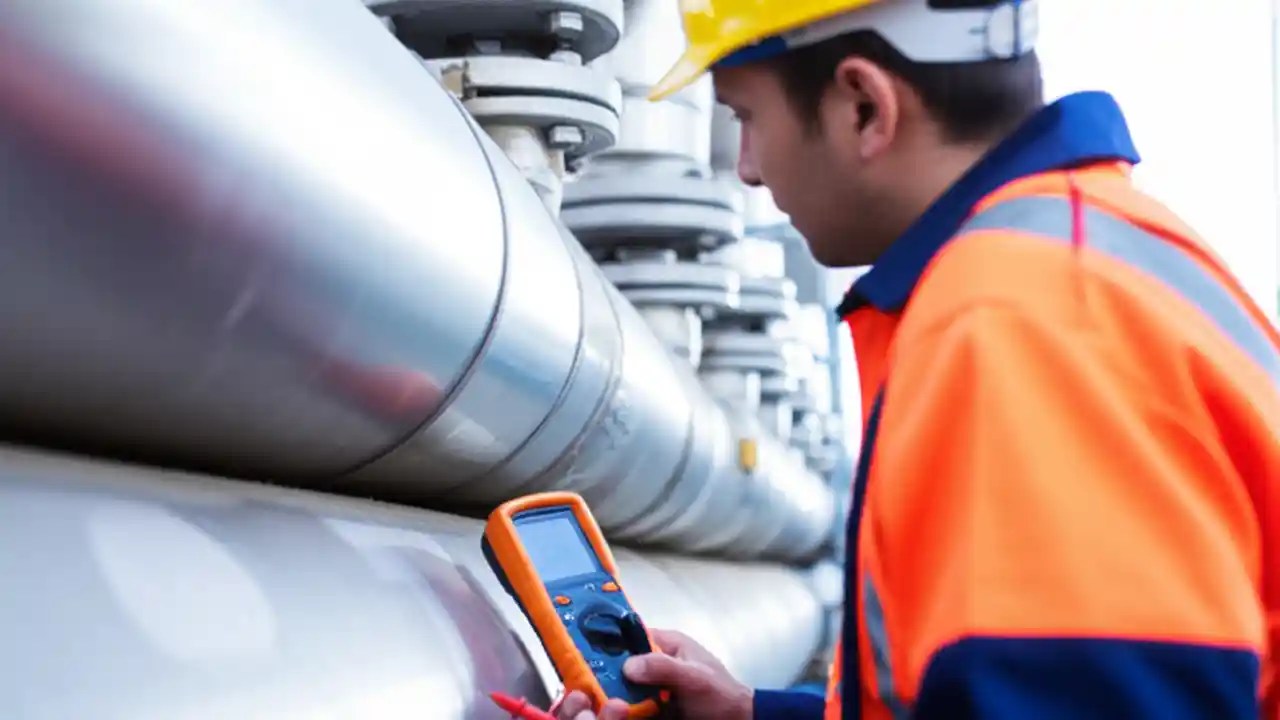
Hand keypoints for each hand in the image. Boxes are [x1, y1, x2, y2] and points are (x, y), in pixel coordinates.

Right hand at [554, 629, 752, 719]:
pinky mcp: (652, 711)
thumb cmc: (723, 696)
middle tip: (585, 689)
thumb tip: (629, 665)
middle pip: (618, 666)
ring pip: (620, 690)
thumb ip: (664, 667)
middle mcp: (654, 665)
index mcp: (666, 645)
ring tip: (593, 705)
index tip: (585, 655)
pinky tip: (611, 715)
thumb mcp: (695, 677)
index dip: (607, 643)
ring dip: (609, 698)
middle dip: (602, 677)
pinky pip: (629, 709)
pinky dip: (621, 712)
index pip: (629, 636)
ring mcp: (652, 690)